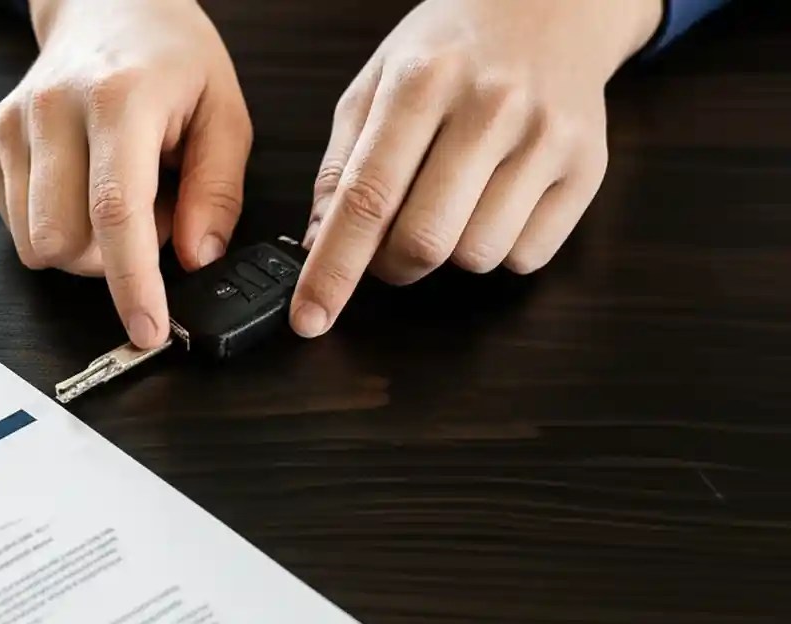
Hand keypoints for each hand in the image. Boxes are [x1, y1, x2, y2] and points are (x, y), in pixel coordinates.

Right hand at [0, 0, 251, 348]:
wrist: (107, 5)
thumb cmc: (169, 58)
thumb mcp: (224, 113)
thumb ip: (218, 191)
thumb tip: (194, 258)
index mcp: (120, 98)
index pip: (116, 212)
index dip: (132, 284)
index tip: (147, 330)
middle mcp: (54, 109)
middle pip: (63, 243)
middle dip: (110, 260)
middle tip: (149, 216)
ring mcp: (14, 124)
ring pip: (35, 244)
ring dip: (83, 245)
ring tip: (115, 195)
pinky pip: (17, 225)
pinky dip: (57, 225)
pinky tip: (83, 186)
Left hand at [290, 0, 663, 336]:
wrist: (551, 5)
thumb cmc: (451, 48)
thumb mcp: (376, 82)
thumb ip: (342, 162)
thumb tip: (317, 242)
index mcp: (421, 82)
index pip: (367, 197)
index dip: (334, 270)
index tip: (309, 318)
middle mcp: (490, 108)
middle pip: (425, 241)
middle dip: (392, 265)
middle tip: (389, 243)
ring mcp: (546, 138)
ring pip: (477, 257)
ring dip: (449, 253)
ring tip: (453, 201)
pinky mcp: (588, 169)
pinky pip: (527, 257)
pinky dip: (499, 247)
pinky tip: (496, 200)